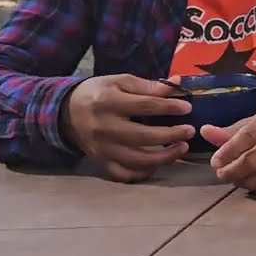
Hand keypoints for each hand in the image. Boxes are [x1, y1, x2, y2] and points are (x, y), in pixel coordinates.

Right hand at [60, 74, 194, 182]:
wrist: (66, 113)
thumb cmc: (99, 93)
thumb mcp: (119, 81)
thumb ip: (148, 85)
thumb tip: (177, 84)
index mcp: (108, 102)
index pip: (145, 106)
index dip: (169, 107)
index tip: (187, 108)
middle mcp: (104, 128)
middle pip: (143, 136)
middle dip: (171, 135)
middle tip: (189, 131)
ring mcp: (103, 148)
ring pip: (137, 160)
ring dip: (164, 157)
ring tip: (182, 148)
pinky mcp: (101, 161)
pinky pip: (124, 173)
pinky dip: (143, 173)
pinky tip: (159, 164)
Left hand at [201, 105, 255, 194]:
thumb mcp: (253, 123)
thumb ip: (229, 131)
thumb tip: (204, 132)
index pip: (249, 135)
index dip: (229, 151)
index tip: (215, 161)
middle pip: (254, 161)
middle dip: (231, 171)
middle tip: (221, 173)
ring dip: (241, 181)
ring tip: (234, 177)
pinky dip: (255, 187)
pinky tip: (249, 181)